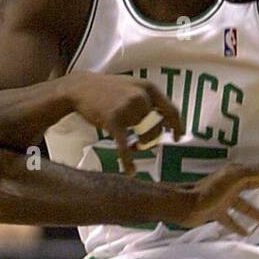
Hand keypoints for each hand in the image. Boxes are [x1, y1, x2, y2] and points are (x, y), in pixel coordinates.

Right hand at [68, 74, 183, 174]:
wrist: (81, 87)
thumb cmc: (108, 90)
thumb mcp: (133, 87)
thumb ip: (149, 101)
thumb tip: (165, 123)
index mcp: (149, 88)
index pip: (171, 110)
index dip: (177, 126)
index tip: (178, 138)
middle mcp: (141, 97)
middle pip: (157, 128)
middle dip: (152, 139)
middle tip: (142, 143)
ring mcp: (127, 108)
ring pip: (144, 136)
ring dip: (141, 145)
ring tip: (132, 146)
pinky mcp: (113, 121)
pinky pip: (125, 146)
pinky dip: (128, 161)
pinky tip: (130, 171)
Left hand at [163, 162, 258, 235]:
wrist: (184, 206)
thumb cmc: (208, 192)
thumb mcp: (233, 179)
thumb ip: (253, 171)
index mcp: (237, 174)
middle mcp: (232, 184)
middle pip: (258, 186)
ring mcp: (224, 198)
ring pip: (247, 207)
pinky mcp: (216, 211)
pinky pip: (231, 219)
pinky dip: (239, 225)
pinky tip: (246, 233)